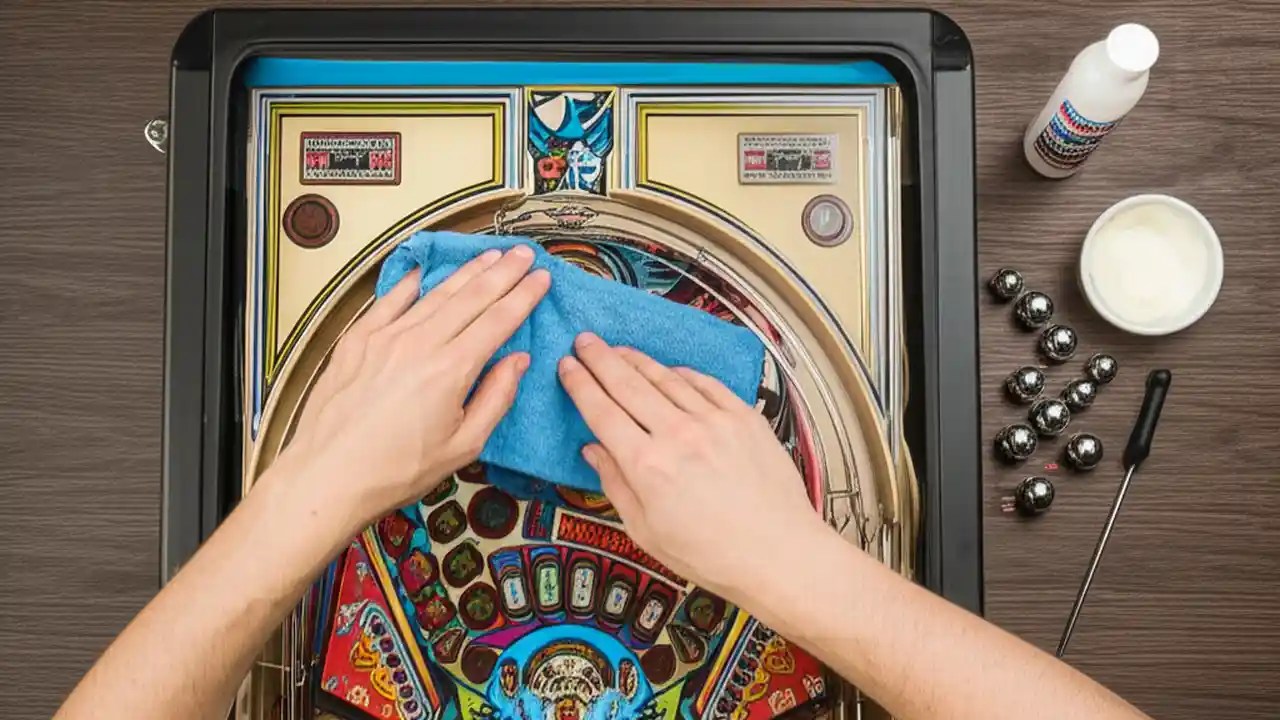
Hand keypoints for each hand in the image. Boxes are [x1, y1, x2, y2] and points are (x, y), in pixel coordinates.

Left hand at [277, 245, 549, 527]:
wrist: (327, 475)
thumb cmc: (398, 470)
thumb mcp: (463, 447)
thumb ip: (495, 398)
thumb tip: (518, 360)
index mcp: (451, 370)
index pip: (498, 321)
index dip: (524, 296)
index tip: (542, 278)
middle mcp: (420, 343)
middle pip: (471, 297)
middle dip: (502, 272)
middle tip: (524, 253)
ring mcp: (386, 336)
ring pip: (435, 293)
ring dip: (466, 272)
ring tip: (488, 255)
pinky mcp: (357, 338)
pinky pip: (391, 300)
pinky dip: (412, 281)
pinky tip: (427, 267)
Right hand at [558, 333, 828, 599]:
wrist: (778, 553)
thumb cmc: (712, 554)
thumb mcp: (646, 531)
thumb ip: (615, 485)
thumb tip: (593, 450)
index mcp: (648, 466)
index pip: (602, 412)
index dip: (580, 384)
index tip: (566, 366)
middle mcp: (678, 435)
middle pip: (628, 384)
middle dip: (601, 359)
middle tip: (585, 341)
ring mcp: (714, 421)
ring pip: (666, 378)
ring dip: (637, 360)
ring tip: (619, 349)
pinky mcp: (743, 417)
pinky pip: (705, 383)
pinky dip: (682, 373)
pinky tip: (670, 370)